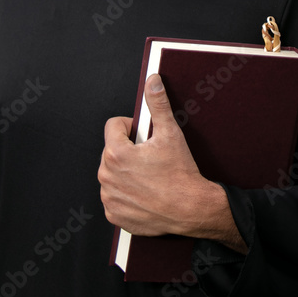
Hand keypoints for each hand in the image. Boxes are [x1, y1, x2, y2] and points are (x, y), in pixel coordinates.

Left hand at [98, 74, 245, 251]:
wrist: (190, 210)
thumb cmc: (180, 174)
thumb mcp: (171, 133)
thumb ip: (158, 104)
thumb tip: (152, 82)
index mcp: (116, 153)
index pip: (113, 126)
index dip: (131, 127)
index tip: (144, 136)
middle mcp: (107, 175)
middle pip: (112, 150)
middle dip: (128, 150)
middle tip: (150, 157)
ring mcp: (109, 197)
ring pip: (112, 173)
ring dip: (126, 171)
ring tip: (148, 176)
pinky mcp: (114, 213)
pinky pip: (115, 197)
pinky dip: (126, 194)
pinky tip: (144, 193)